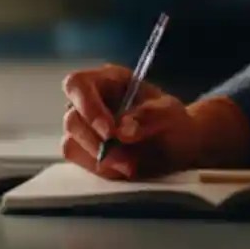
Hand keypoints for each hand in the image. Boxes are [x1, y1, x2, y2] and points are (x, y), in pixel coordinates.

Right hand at [62, 64, 202, 179]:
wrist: (178, 146)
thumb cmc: (173, 122)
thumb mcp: (170, 114)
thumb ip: (148, 117)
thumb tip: (123, 130)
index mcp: (107, 79)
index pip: (78, 84)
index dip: (87, 107)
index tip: (110, 132)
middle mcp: (90, 100)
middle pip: (72, 120)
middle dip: (98, 143)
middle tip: (126, 160)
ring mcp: (84, 126)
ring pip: (71, 144)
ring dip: (100, 159)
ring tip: (131, 166)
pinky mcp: (85, 150)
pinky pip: (80, 162)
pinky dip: (100, 169)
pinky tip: (123, 168)